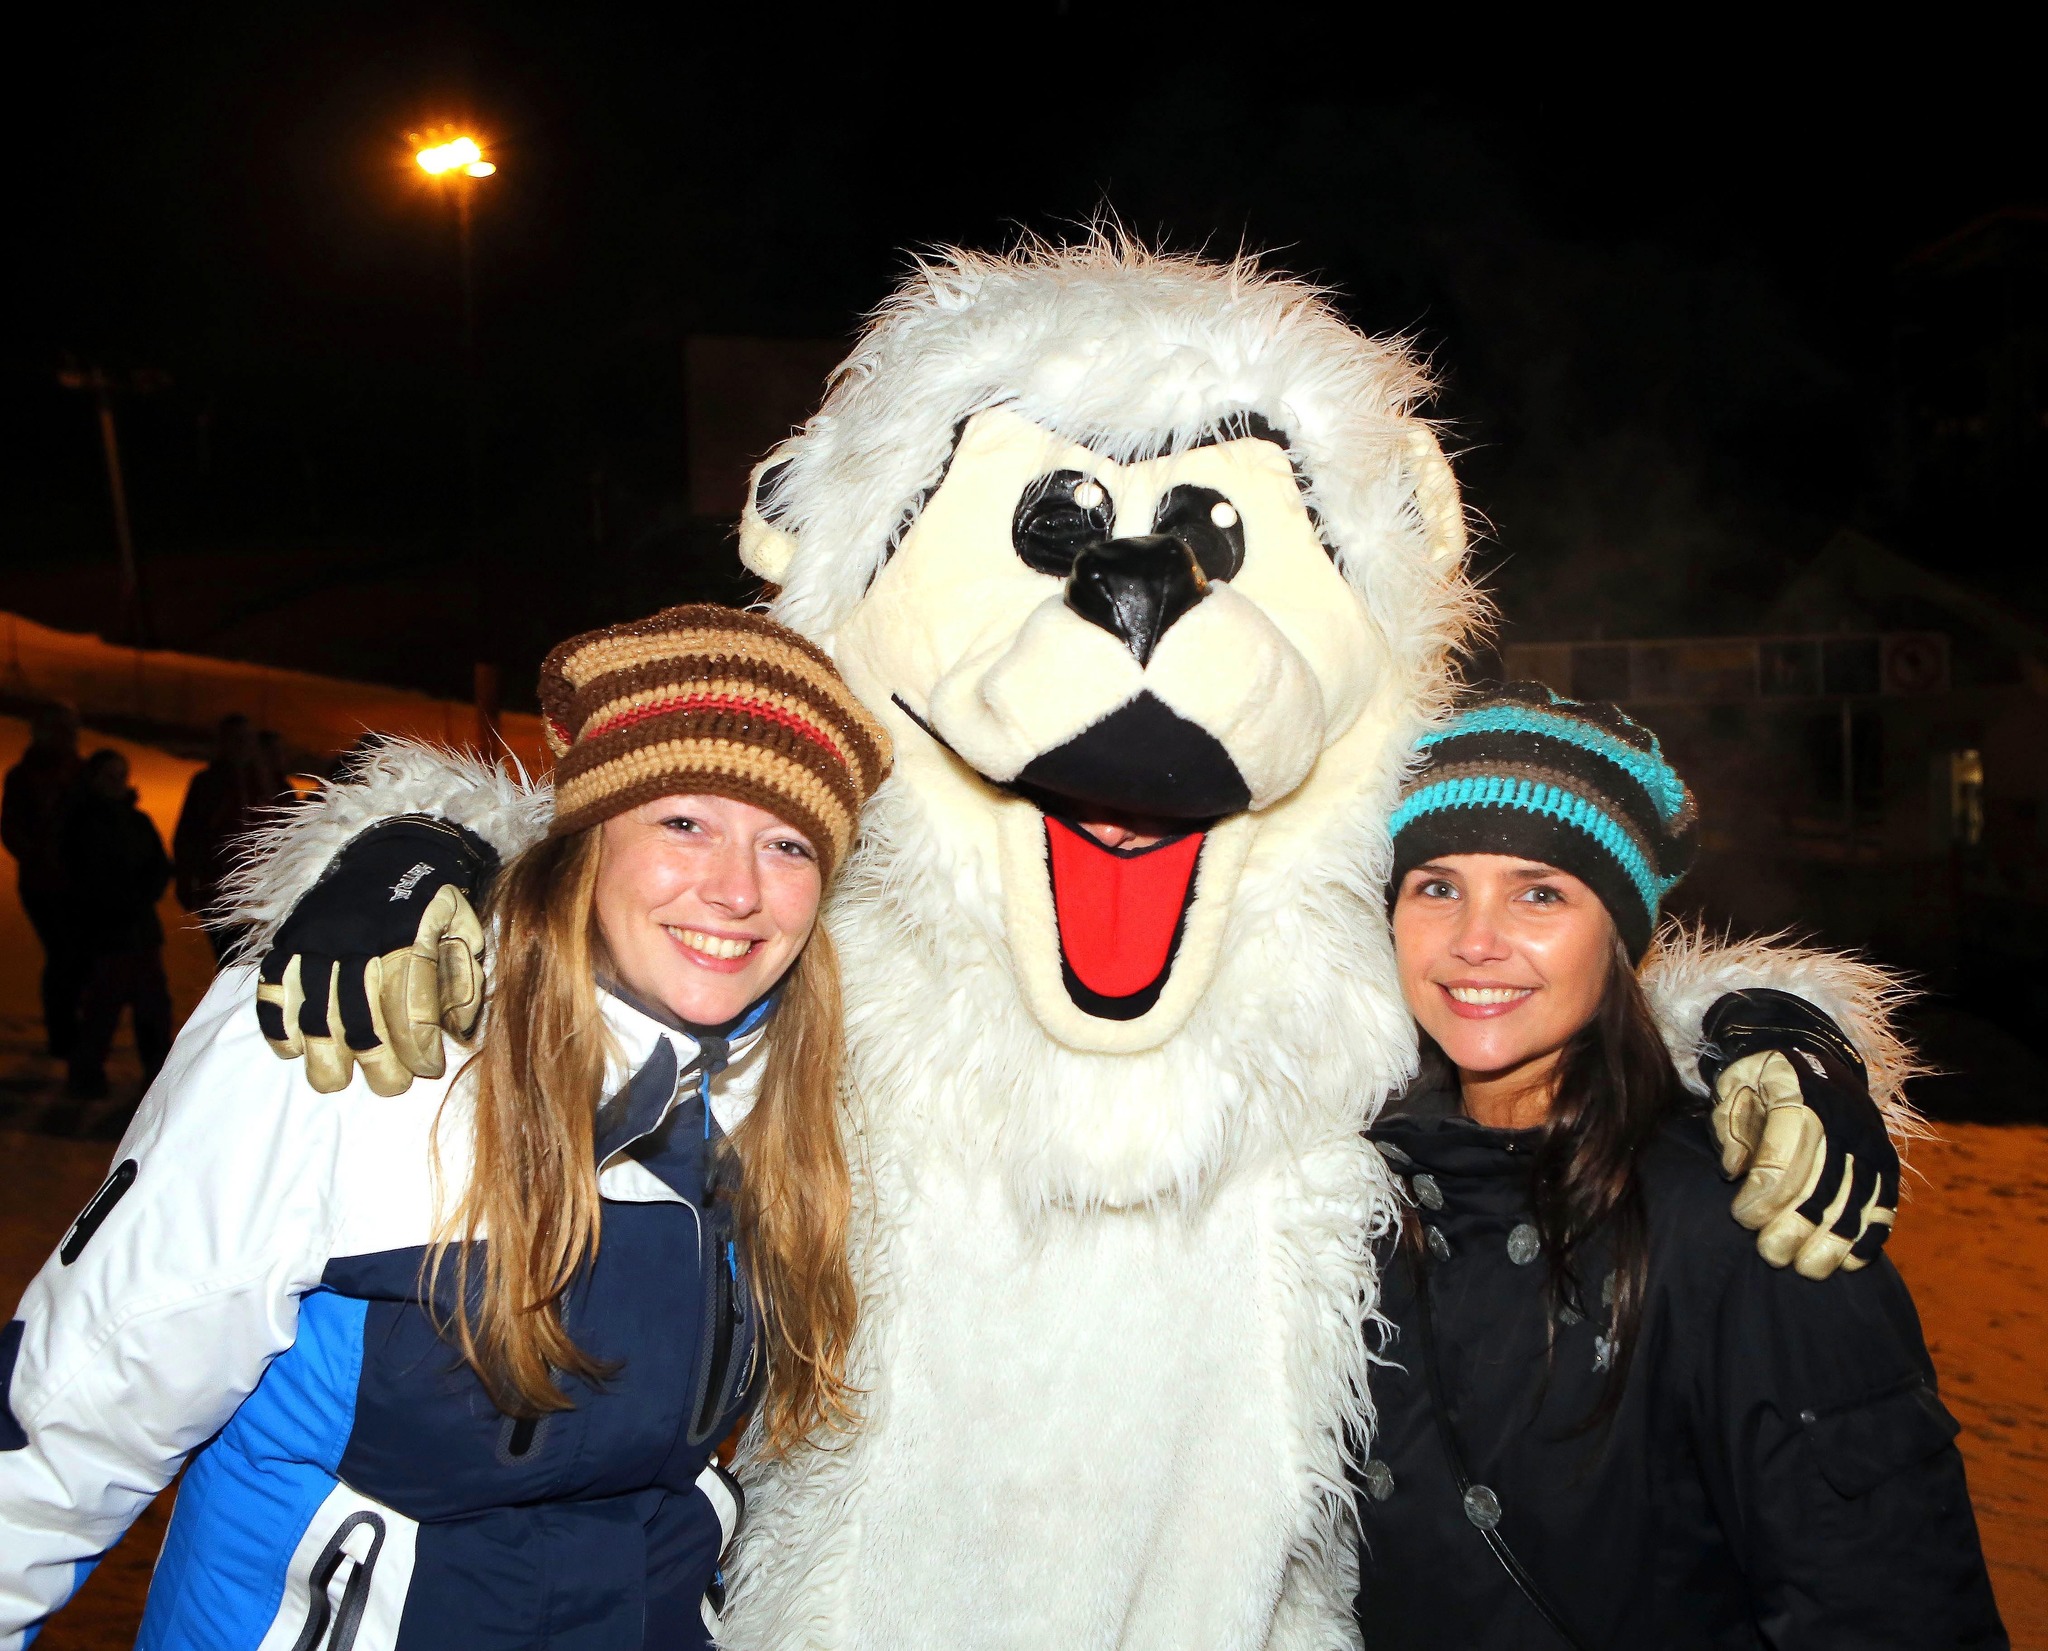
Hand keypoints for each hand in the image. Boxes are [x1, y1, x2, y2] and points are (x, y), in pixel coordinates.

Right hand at [254, 817, 496, 1094]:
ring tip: (334, 1082)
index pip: (410, 1006)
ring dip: (322, 1054)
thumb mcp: (465, 923)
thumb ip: (464, 975)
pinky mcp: (290, 936)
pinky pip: (272, 986)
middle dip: (375, 1061)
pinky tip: (290, 1051)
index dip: (418, 1046)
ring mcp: (318, 938)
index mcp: (409, 936)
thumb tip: (459, 1033)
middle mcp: (360, 939)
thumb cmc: (435, 895)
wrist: (393, 840)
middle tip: (389, 1086)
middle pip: (360, 1016)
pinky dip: (276, 1023)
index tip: (427, 1069)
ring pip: (314, 1009)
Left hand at [1700, 989, 1899, 1278]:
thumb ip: (1729, 1125)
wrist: (1809, 1052)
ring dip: (1832, 1241)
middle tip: (1770, 1253)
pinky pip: (1885, 1202)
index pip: (1785, 1154)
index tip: (1741, 1217)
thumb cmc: (1760, 1078)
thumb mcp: (1733, 1083)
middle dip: (1795, 1226)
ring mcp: (1869, 1140)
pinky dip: (1870, 1234)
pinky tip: (1849, 1262)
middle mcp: (1842, 1118)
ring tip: (1804, 1267)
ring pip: (1857, 1199)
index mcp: (1798, 1093)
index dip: (1764, 1194)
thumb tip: (1732, 1172)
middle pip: (1823, 1183)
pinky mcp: (1886, 1159)